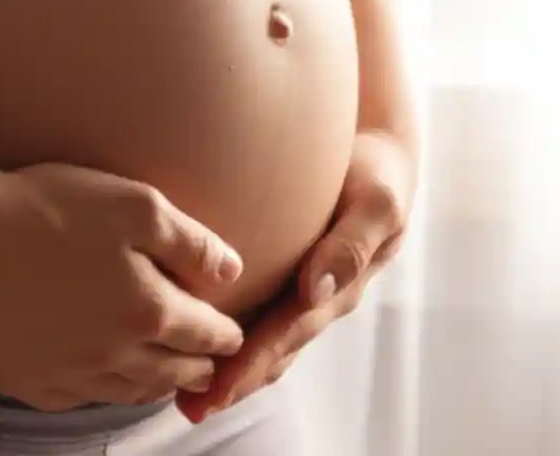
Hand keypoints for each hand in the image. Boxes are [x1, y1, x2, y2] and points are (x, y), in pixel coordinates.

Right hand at [0, 162, 246, 411]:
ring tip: (165, 379)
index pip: (204, 333)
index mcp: (148, 310)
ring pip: (128, 391)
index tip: (234, 335)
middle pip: (171, 372)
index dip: (225, 334)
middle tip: (210, 367)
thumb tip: (233, 273)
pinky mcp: (26, 382)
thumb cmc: (48, 209)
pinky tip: (102, 382)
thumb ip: (193, 243)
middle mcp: (114, 353)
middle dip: (198, 369)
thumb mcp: (136, 206)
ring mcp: (68, 373)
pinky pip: (77, 399)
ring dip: (155, 386)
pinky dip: (100, 392)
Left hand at [176, 131, 413, 421]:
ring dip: (226, 368)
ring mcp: (299, 291)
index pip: (289, 333)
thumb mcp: (377, 204)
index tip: (221, 388)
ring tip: (182, 396)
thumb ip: (352, 244)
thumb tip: (317, 290)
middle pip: (270, 348)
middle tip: (191, 407)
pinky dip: (222, 329)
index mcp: (339, 290)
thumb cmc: (376, 176)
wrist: (374, 152)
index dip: (255, 362)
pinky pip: (252, 310)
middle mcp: (316, 299)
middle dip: (233, 380)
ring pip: (259, 338)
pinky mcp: (282, 275)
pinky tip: (188, 337)